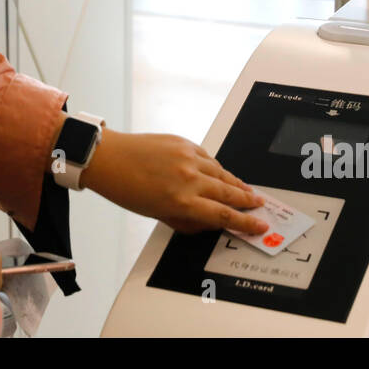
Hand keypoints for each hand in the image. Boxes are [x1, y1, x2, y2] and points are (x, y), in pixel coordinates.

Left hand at [80, 129, 268, 234]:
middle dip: (248, 201)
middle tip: (260, 206)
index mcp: (182, 202)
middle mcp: (189, 179)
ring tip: (247, 191)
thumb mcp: (157, 214)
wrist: (108, 157)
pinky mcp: (184, 142)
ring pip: (222, 173)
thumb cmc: (125, 188)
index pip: (224, 215)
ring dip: (237, 183)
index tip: (259, 225)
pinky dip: (217, 167)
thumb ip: (187, 220)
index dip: (246, 222)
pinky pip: (209, 157)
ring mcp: (188, 158)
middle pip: (229, 193)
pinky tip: (222, 173)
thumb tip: (209, 222)